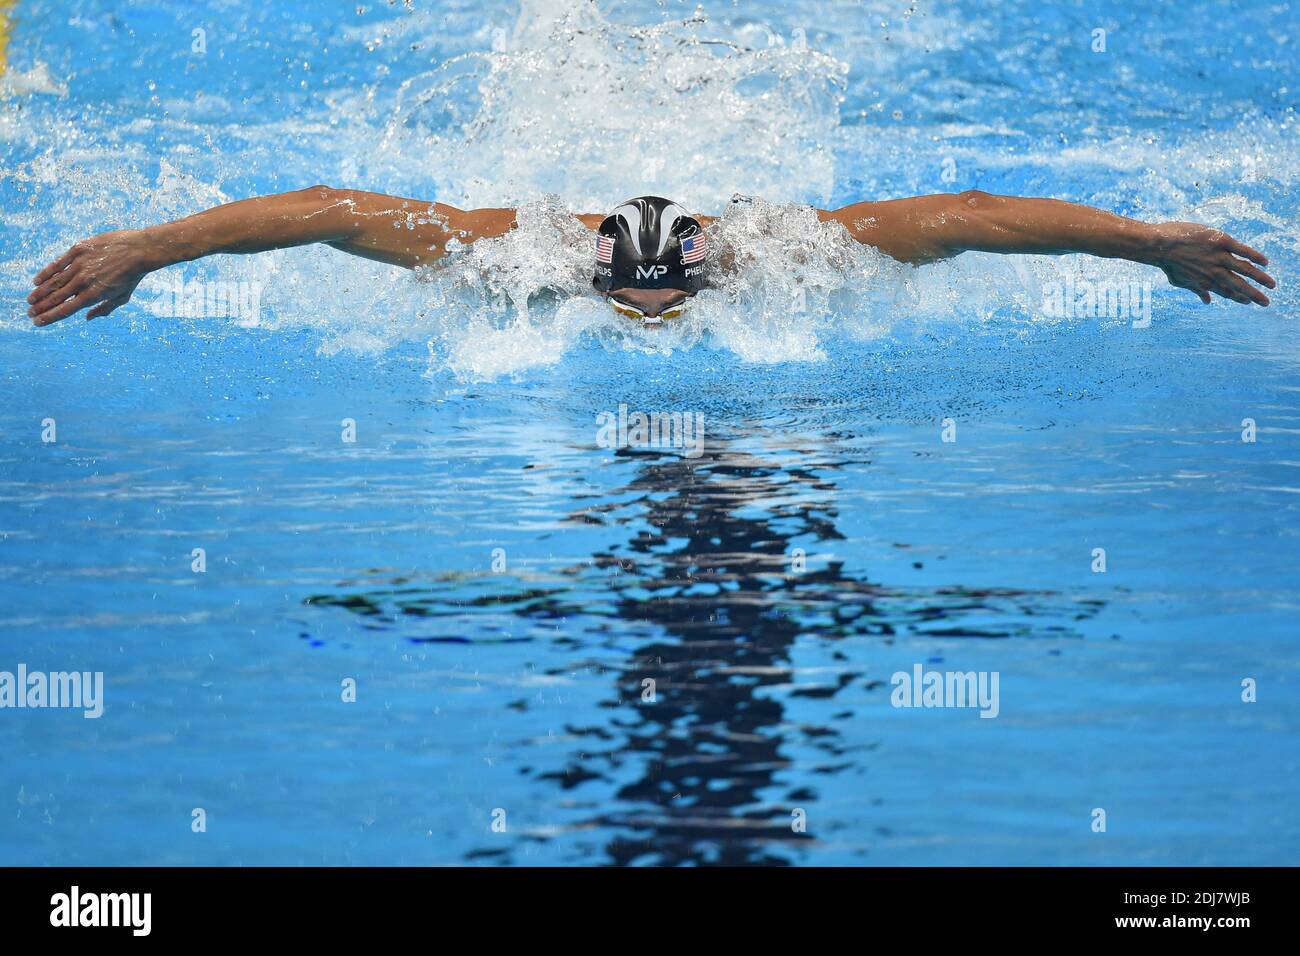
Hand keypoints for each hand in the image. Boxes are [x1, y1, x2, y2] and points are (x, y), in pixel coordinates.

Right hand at [28, 229, 160, 325]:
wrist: (139, 250)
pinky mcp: (78, 251)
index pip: (66, 310)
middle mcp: (84, 282)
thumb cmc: (133, 276)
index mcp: (94, 295)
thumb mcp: (123, 296)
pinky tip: (36, 280)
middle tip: (29, 312)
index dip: (50, 317)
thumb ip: (104, 308)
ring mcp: (80, 265)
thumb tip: (87, 318)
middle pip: (56, 297)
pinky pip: (58, 263)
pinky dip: (46, 272)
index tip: (37, 322)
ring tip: (30, 300)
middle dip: (41, 307)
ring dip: (40, 292)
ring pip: (54, 281)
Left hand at [1151, 222, 1274, 305]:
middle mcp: (1214, 273)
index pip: (1226, 292)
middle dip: (1254, 295)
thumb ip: (1195, 290)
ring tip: (1272, 285)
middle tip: (1266, 303)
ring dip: (1260, 279)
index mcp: (1206, 282)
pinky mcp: (1221, 242)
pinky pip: (1242, 250)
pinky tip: (1265, 262)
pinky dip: (1254, 256)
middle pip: (1239, 286)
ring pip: (1245, 270)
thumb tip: (1207, 302)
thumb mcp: (1180, 281)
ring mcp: (1219, 257)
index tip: (1249, 303)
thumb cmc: (1168, 263)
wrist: (1160, 246)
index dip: (1238, 298)